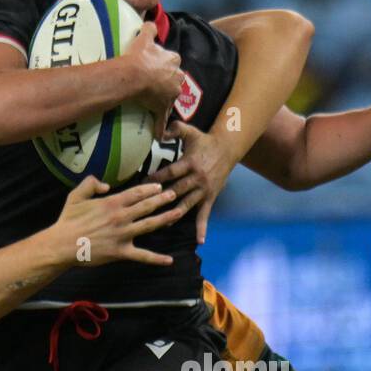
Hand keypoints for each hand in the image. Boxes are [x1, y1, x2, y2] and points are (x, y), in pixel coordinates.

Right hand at [48, 175, 183, 267]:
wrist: (63, 244)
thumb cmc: (68, 220)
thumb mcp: (76, 195)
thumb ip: (91, 184)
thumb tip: (106, 185)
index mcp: (112, 203)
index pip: (136, 193)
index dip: (149, 189)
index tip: (159, 186)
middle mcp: (121, 217)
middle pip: (147, 206)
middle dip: (162, 199)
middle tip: (174, 194)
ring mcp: (124, 235)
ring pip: (150, 224)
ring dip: (166, 218)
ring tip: (179, 212)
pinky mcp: (122, 252)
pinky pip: (142, 256)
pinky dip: (156, 259)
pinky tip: (169, 260)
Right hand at [125, 22, 183, 138]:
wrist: (134, 74)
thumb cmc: (138, 56)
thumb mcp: (144, 37)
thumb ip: (149, 28)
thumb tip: (151, 22)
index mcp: (172, 61)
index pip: (173, 61)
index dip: (165, 63)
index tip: (157, 65)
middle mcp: (176, 77)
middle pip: (176, 79)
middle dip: (168, 81)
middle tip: (154, 83)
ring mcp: (170, 94)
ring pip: (171, 97)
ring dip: (165, 100)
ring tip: (153, 102)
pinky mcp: (162, 108)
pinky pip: (163, 120)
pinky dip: (162, 128)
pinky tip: (160, 136)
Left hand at [157, 121, 234, 243]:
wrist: (227, 149)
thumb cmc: (204, 141)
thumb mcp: (190, 131)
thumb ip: (175, 129)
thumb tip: (161, 133)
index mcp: (190, 163)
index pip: (170, 172)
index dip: (157, 178)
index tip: (142, 184)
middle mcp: (197, 178)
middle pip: (177, 190)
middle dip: (162, 199)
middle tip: (146, 207)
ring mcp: (204, 190)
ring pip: (187, 204)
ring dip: (175, 214)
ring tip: (162, 224)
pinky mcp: (210, 198)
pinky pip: (205, 214)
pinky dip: (202, 228)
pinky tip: (200, 240)